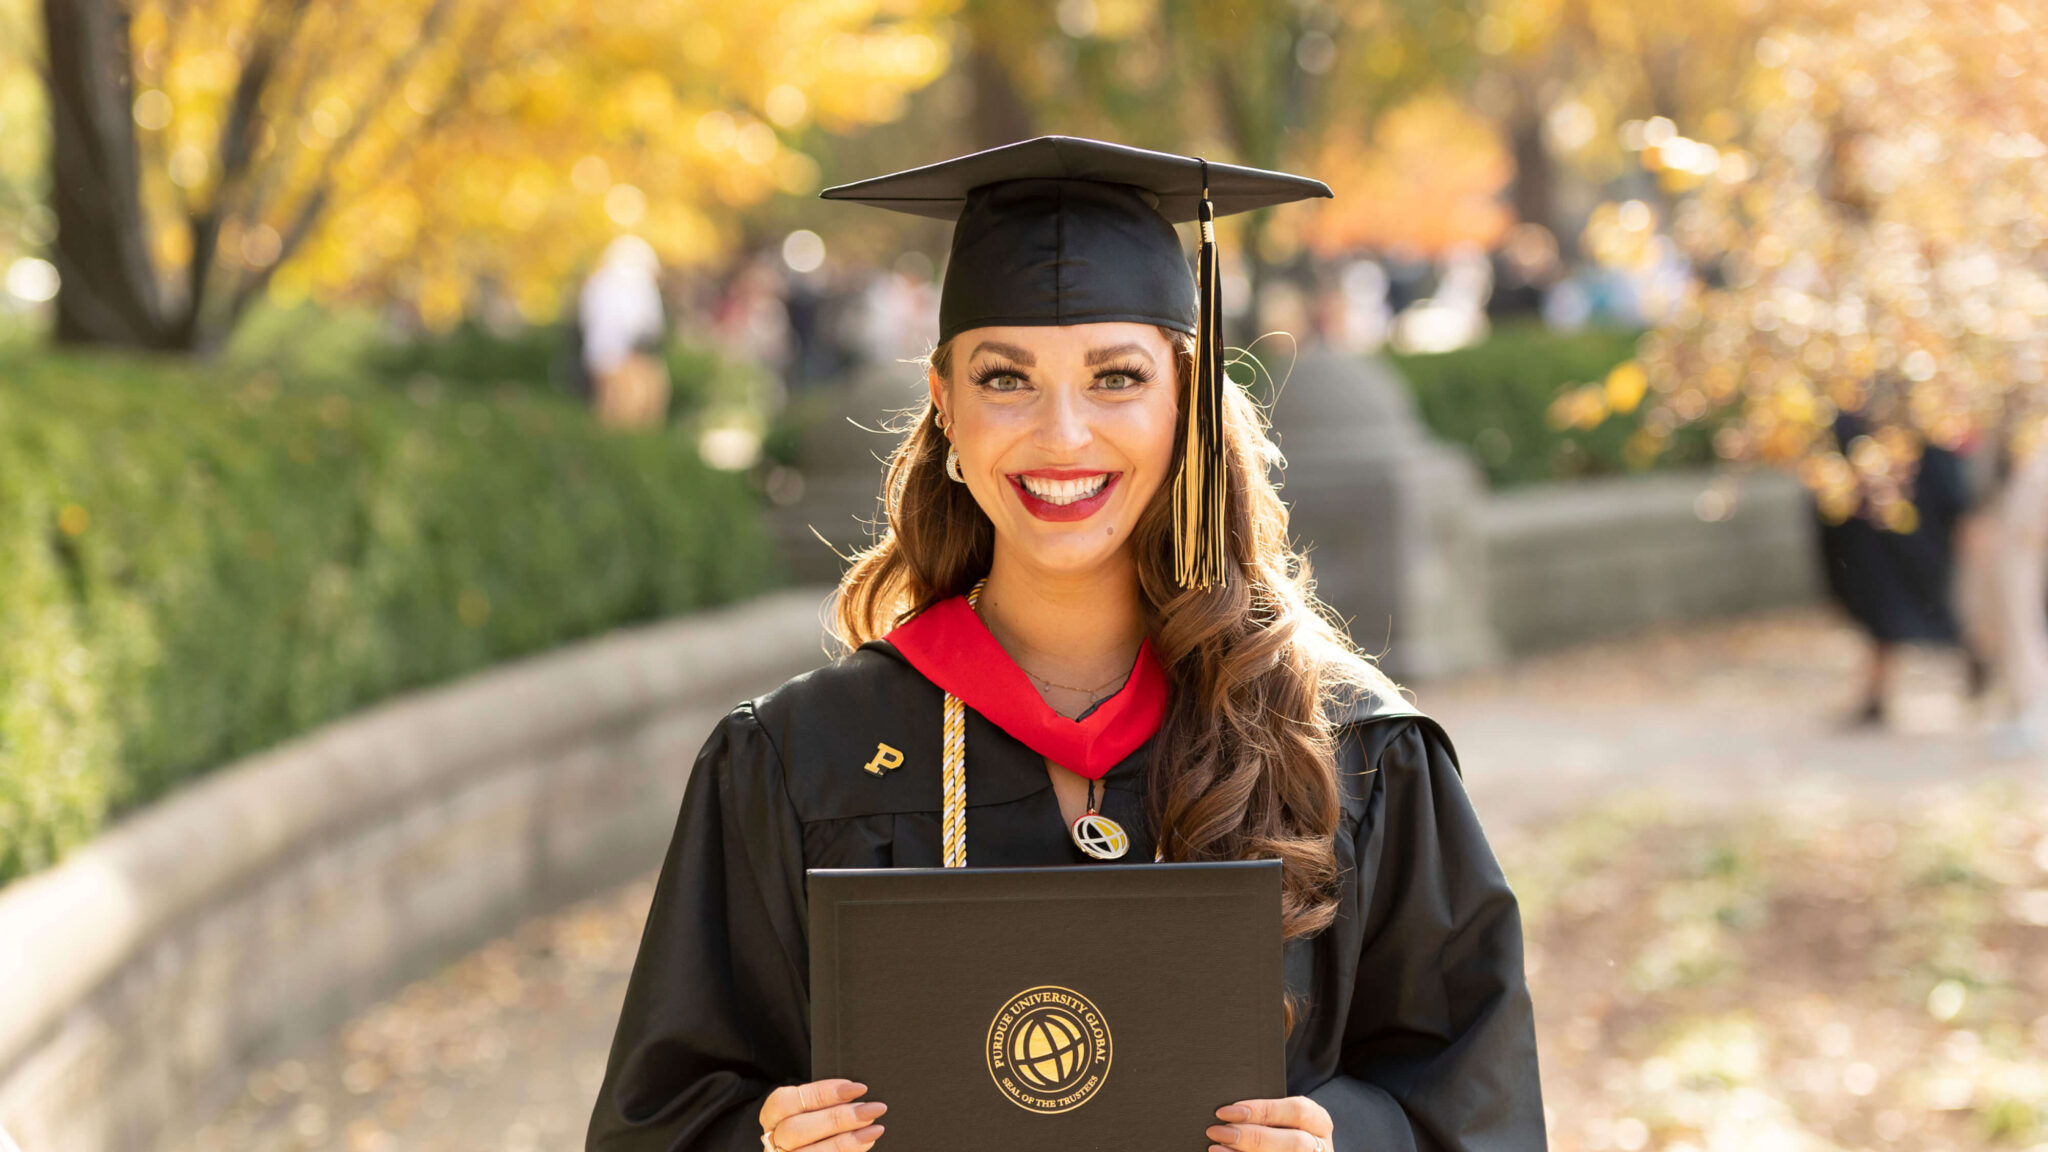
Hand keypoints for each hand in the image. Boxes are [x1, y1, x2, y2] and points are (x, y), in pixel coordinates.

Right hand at [758, 1078, 886, 1151]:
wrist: (811, 1143)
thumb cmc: (815, 1119)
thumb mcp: (814, 1106)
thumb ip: (828, 1100)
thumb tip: (855, 1092)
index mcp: (772, 1116)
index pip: (785, 1102)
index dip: (821, 1093)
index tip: (858, 1088)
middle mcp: (773, 1141)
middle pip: (796, 1129)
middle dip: (838, 1118)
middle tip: (871, 1109)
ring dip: (847, 1141)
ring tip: (875, 1128)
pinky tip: (867, 1142)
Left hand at [1207, 1095, 1335, 1151]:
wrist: (1289, 1147)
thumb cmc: (1281, 1131)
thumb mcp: (1282, 1118)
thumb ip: (1264, 1114)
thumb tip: (1230, 1111)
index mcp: (1319, 1123)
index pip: (1297, 1111)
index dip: (1262, 1110)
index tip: (1228, 1111)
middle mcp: (1320, 1147)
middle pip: (1295, 1142)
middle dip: (1253, 1136)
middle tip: (1219, 1131)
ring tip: (1216, 1147)